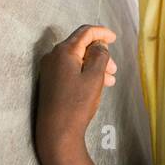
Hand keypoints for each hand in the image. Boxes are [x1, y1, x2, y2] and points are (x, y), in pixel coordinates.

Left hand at [35, 24, 116, 164]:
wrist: (57, 132)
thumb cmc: (76, 104)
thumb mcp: (94, 77)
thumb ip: (100, 56)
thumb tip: (99, 45)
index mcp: (64, 51)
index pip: (85, 32)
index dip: (102, 32)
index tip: (114, 38)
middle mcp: (53, 56)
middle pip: (80, 45)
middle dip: (99, 53)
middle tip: (114, 69)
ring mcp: (50, 69)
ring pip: (76, 59)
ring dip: (94, 65)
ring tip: (109, 80)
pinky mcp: (50, 81)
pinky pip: (70, 69)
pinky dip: (84, 72)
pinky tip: (96, 85)